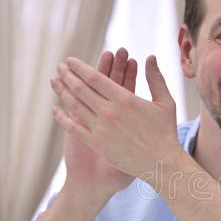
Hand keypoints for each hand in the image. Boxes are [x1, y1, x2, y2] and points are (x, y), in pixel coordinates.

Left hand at [51, 53, 181, 183]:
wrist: (160, 164)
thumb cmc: (165, 133)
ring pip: (74, 105)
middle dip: (68, 75)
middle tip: (60, 66)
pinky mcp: (96, 144)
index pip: (95, 77)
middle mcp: (109, 111)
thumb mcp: (165, 102)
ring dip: (62, 91)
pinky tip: (55, 110)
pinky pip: (74, 128)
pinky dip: (62, 118)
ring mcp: (100, 128)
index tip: (71, 60)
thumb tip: (150, 57)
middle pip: (81, 88)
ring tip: (54, 81)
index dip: (80, 67)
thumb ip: (155, 78)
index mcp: (124, 99)